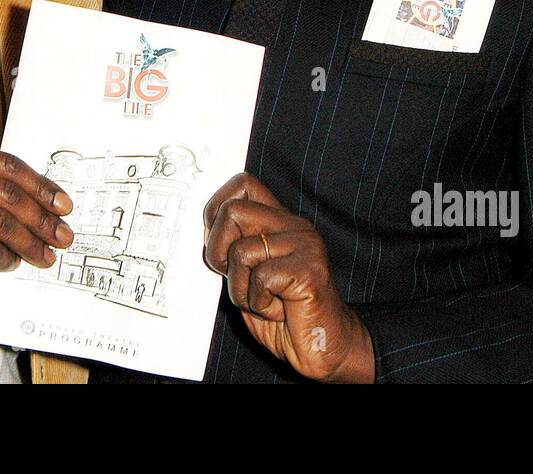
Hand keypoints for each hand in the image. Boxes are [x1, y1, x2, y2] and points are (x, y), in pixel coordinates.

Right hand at [0, 138, 74, 304]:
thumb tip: (30, 199)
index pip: (6, 164)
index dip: (40, 184)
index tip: (61, 202)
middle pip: (9, 192)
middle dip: (43, 216)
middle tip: (62, 233)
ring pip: (2, 221)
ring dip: (30, 242)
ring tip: (45, 255)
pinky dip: (5, 258)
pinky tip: (11, 264)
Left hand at [203, 172, 372, 382]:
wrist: (325, 348)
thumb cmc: (286, 316)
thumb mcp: (248, 276)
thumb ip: (233, 249)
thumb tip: (207, 226)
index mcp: (279, 222)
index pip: (243, 185)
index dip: (216, 210)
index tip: (218, 245)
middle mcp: (294, 226)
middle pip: (232, 211)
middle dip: (217, 252)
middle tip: (239, 279)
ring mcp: (305, 245)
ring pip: (241, 251)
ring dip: (241, 289)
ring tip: (265, 300)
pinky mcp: (310, 269)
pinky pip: (262, 278)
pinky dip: (259, 303)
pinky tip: (279, 309)